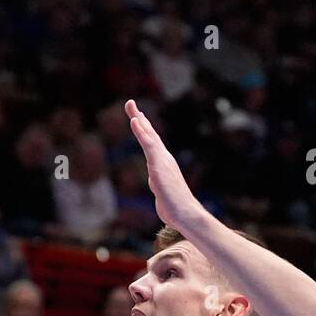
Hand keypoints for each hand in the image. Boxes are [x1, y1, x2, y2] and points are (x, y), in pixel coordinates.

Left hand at [124, 99, 206, 231]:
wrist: (184, 213)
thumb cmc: (174, 207)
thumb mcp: (162, 192)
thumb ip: (158, 183)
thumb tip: (155, 182)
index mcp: (162, 163)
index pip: (151, 142)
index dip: (143, 128)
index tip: (136, 115)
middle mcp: (163, 158)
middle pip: (149, 133)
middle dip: (139, 117)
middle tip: (130, 103)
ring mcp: (161, 160)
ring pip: (149, 136)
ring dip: (139, 120)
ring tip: (131, 107)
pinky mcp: (158, 165)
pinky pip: (148, 145)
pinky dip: (141, 132)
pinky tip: (135, 121)